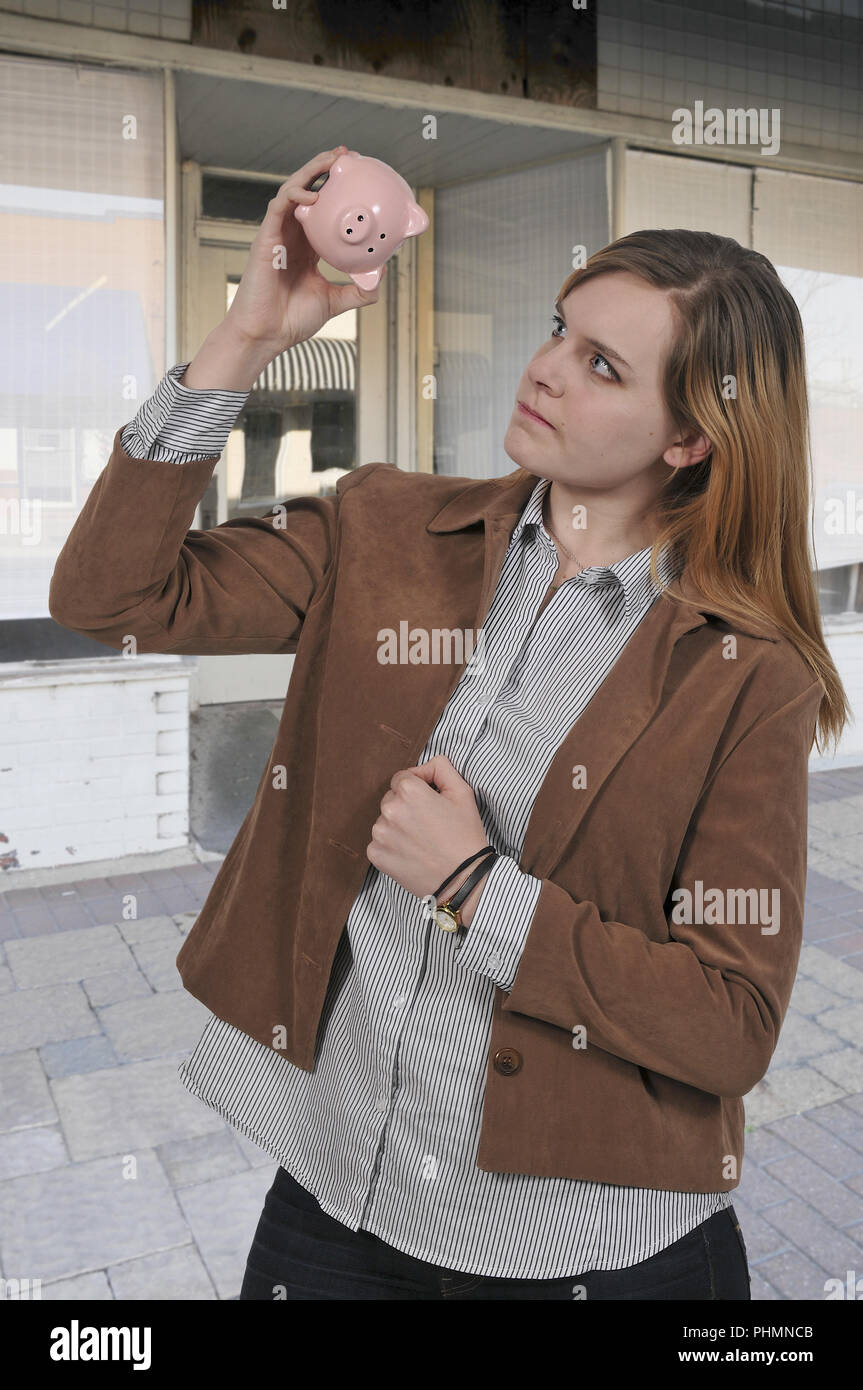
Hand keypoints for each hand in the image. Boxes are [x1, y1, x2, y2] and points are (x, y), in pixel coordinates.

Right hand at [223, 145, 385, 353]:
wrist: (267, 334)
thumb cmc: (292, 320)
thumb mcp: (335, 302)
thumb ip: (358, 290)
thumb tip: (380, 275)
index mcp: (307, 247)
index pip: (323, 210)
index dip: (337, 191)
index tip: (357, 176)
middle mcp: (292, 235)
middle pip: (308, 191)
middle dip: (325, 169)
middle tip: (347, 155)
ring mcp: (278, 234)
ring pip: (293, 191)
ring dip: (311, 171)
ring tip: (332, 160)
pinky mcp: (265, 237)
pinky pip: (279, 207)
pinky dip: (295, 196)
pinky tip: (314, 195)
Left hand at [366, 756, 489, 908]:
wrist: (463, 879)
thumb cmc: (465, 836)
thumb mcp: (463, 793)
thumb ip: (442, 768)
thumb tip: (426, 765)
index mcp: (408, 790)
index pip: (402, 778)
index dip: (418, 788)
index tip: (430, 803)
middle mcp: (390, 809)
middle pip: (391, 799)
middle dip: (406, 807)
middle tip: (428, 824)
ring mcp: (380, 833)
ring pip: (384, 821)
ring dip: (398, 826)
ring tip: (420, 840)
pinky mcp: (376, 855)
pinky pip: (378, 842)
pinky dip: (391, 846)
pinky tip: (411, 853)